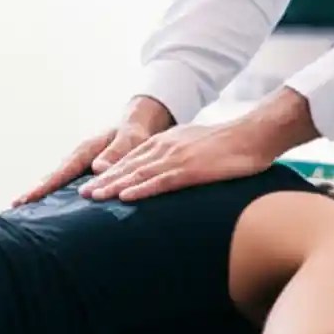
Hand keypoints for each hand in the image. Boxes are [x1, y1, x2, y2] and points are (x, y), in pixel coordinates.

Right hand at [13, 97, 172, 206]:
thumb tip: (97, 169)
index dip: (44, 186)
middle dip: (32, 192)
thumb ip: (116, 153)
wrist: (136, 123)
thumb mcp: (131, 139)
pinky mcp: (82, 172)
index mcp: (85, 150)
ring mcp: (78, 166)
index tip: (26, 198)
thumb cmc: (134, 132)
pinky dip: (53, 195)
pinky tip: (45, 210)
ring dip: (39, 195)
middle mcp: (77, 158)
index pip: (61, 172)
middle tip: (13, 207)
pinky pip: (65, 185)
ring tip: (21, 211)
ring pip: (55, 182)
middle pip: (51, 178)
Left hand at [79, 121, 273, 201]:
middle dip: (103, 180)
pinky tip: (125, 197)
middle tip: (81, 194)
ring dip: (113, 186)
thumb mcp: (194, 147)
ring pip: (137, 174)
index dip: (110, 172)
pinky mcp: (190, 169)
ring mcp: (175, 158)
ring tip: (93, 197)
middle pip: (127, 166)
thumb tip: (169, 173)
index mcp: (165, 143)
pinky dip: (140, 189)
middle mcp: (164, 148)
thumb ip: (177, 157)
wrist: (252, 135)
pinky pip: (160, 181)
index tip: (91, 183)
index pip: (131, 159)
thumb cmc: (228, 145)